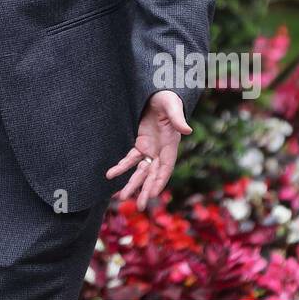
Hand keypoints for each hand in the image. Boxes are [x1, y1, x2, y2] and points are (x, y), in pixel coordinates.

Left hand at [105, 90, 190, 206]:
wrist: (157, 93)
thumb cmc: (168, 98)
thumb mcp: (172, 106)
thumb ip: (178, 118)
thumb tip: (188, 130)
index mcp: (170, 145)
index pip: (165, 167)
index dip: (159, 181)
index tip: (152, 194)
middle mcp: (161, 151)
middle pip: (153, 175)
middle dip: (145, 190)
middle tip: (139, 207)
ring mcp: (150, 149)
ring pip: (141, 171)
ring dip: (132, 184)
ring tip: (122, 198)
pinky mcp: (140, 144)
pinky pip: (130, 159)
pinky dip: (121, 167)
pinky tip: (111, 175)